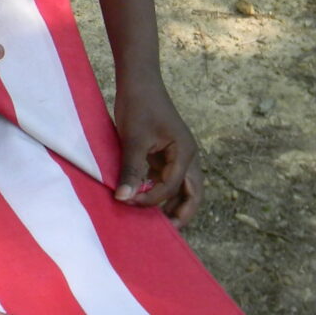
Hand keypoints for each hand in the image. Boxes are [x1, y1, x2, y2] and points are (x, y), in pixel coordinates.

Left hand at [113, 83, 201, 227]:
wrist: (138, 80)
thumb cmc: (139, 105)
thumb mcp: (133, 139)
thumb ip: (131, 170)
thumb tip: (123, 198)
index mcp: (185, 152)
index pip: (173, 187)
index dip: (151, 199)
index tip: (128, 201)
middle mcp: (187, 156)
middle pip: (192, 194)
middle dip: (180, 214)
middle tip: (165, 234)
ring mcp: (178, 155)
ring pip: (182, 188)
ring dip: (170, 204)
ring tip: (154, 222)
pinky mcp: (166, 153)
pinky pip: (168, 178)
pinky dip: (159, 191)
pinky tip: (143, 198)